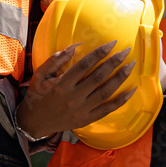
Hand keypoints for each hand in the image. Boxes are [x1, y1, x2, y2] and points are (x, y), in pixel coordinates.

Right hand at [16, 41, 135, 139]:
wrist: (34, 122)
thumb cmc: (37, 94)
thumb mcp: (40, 74)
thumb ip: (56, 59)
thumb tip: (75, 46)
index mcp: (61, 84)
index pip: (85, 65)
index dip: (99, 53)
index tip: (112, 43)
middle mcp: (73, 97)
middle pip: (98, 77)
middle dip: (114, 62)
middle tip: (126, 51)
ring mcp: (81, 110)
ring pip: (105, 92)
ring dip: (120, 78)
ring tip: (130, 66)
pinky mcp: (86, 120)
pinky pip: (107, 110)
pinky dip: (121, 101)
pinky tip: (131, 91)